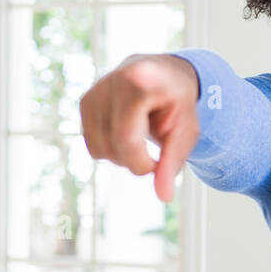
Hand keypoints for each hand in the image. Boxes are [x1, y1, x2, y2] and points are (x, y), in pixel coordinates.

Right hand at [79, 53, 200, 201]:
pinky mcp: (84, 101)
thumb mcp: (186, 132)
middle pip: (114, 148)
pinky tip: (127, 131)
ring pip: (99, 150)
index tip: (158, 163)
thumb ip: (173, 163)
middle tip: (156, 154)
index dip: (141, 162)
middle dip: (136, 161)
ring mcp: (95, 91)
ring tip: (142, 137)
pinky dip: (110, 147)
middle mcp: (112, 81)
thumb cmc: (178, 103)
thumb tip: (164, 197)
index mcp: (142, 80)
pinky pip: (92, 144)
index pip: (127, 138)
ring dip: (122, 156)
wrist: (163, 74)